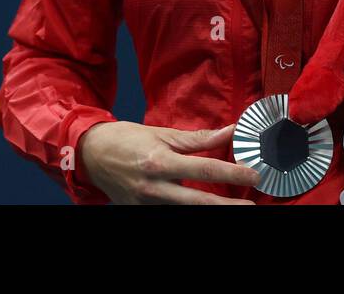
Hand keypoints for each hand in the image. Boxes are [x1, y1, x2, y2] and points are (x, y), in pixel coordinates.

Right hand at [78, 121, 260, 203]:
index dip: (232, 172)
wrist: (91, 154)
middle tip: (250, 206)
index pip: (205, 168)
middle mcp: (154, 186)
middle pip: (199, 200)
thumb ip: (197, 138)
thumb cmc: (126, 139)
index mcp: (160, 161)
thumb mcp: (161, 133)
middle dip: (227, 206)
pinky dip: (187, 210)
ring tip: (232, 207)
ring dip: (210, 209)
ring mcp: (147, 202)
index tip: (252, 174)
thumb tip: (228, 132)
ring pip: (185, 210)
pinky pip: (170, 212)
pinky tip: (202, 207)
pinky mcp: (141, 211)